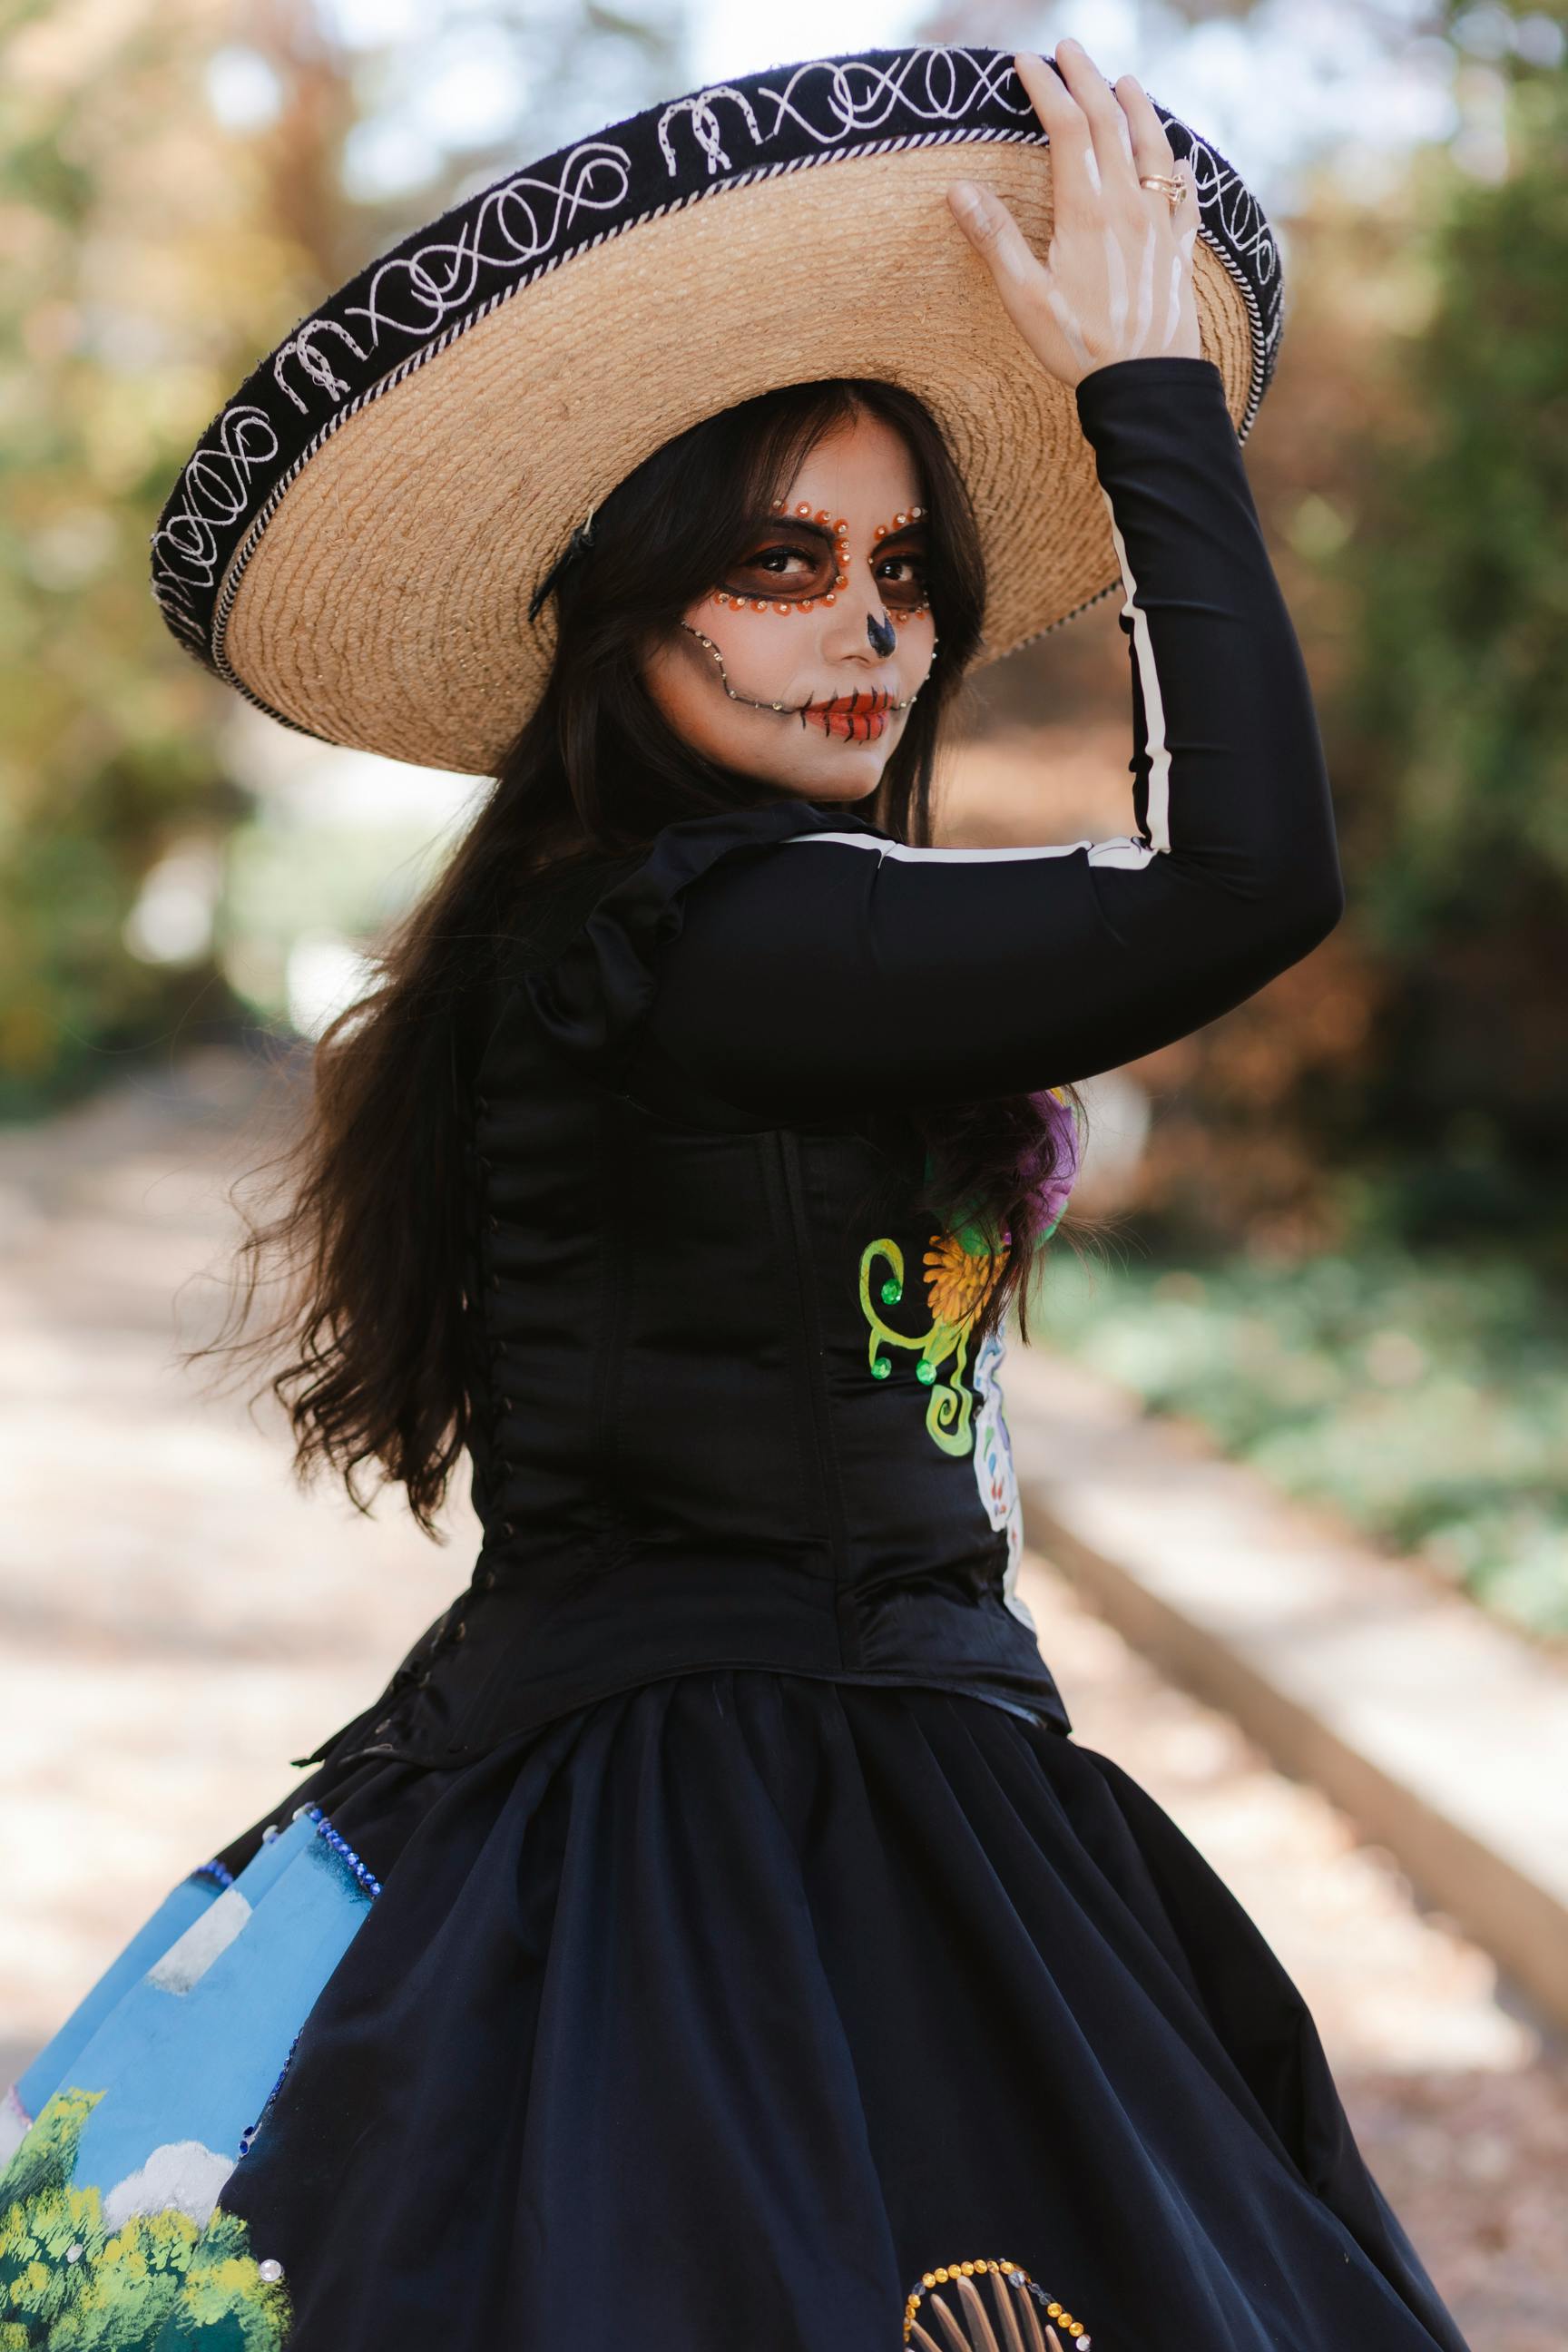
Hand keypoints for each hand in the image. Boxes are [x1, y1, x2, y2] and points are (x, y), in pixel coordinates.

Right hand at [946, 40, 1200, 389]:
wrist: (1147, 385)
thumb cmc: (1080, 348)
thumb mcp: (1025, 299)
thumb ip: (994, 240)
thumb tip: (958, 189)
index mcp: (1085, 211)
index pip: (1066, 128)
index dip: (1046, 88)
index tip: (1027, 62)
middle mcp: (1128, 205)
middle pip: (1110, 122)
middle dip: (1087, 78)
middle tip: (1070, 50)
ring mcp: (1159, 224)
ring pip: (1153, 147)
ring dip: (1139, 107)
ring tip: (1126, 81)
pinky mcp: (1179, 251)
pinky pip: (1185, 197)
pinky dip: (1179, 169)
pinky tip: (1178, 160)